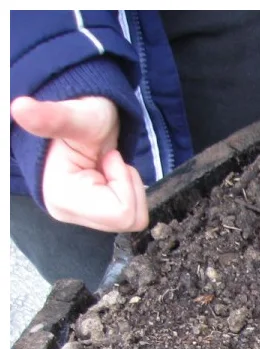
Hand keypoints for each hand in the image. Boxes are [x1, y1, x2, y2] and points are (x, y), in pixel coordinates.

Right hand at [10, 95, 148, 231]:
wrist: (82, 116)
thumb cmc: (82, 115)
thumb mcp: (77, 115)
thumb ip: (53, 118)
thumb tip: (19, 108)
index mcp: (62, 198)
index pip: (121, 214)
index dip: (123, 181)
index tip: (108, 157)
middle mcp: (70, 213)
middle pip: (129, 220)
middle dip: (128, 185)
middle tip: (108, 160)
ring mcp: (81, 215)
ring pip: (132, 219)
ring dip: (129, 186)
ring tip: (107, 164)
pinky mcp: (92, 213)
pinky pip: (129, 214)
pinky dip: (128, 190)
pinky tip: (108, 173)